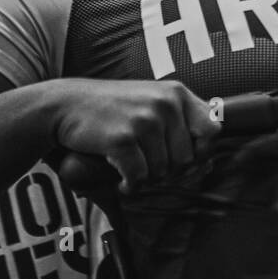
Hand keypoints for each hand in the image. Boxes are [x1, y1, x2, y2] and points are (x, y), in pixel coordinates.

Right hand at [50, 79, 220, 194]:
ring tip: (129, 167)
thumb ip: (181, 124)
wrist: (65, 105)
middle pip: (187, 159)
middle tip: (146, 165)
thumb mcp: (152, 102)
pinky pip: (139, 178)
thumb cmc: (112, 109)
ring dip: (145, 178)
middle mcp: (165, 104)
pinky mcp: (123, 139)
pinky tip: (119, 178)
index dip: (201, 152)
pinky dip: (129, 185)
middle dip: (167, 171)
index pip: (213, 130)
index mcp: (177, 93)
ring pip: (162, 172)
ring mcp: (144, 120)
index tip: (180, 158)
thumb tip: (209, 165)